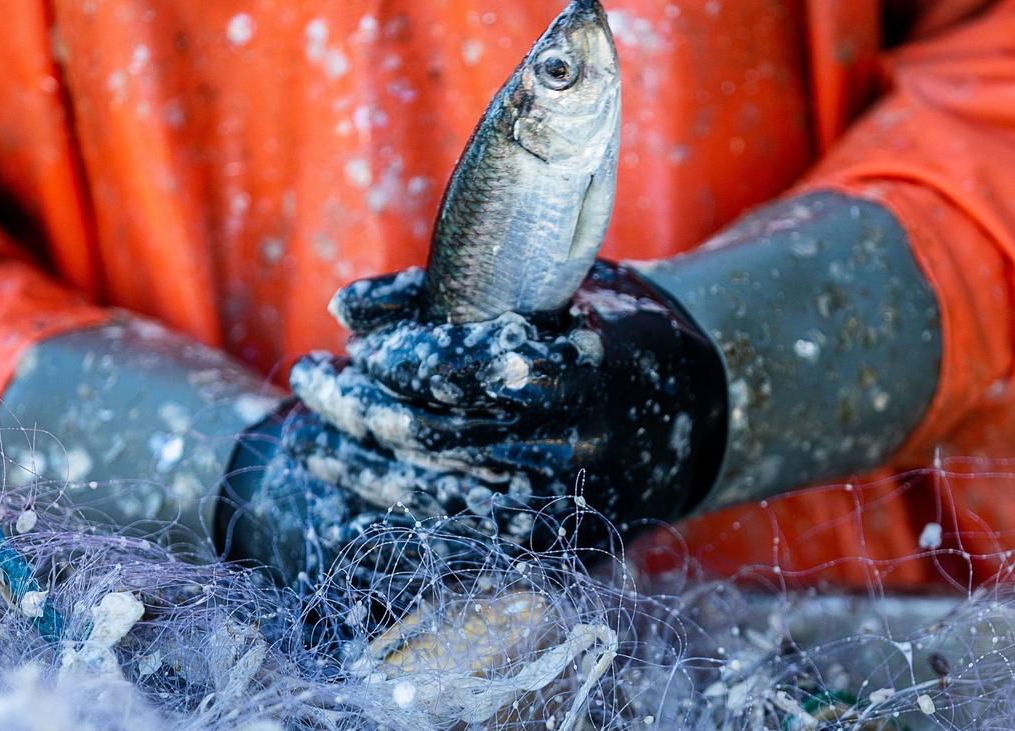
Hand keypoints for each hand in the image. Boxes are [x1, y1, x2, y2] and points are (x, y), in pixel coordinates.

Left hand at [292, 261, 727, 545]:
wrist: (705, 412)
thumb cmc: (611, 329)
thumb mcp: (553, 287)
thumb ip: (452, 292)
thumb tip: (343, 307)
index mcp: (584, 367)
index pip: (474, 367)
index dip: (406, 358)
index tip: (360, 347)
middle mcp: (576, 442)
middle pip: (440, 434)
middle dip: (358, 408)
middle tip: (310, 378)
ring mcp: (566, 501)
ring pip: (436, 493)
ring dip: (360, 465)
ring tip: (311, 435)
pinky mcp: (555, 540)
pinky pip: (457, 533)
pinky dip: (398, 509)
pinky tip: (356, 483)